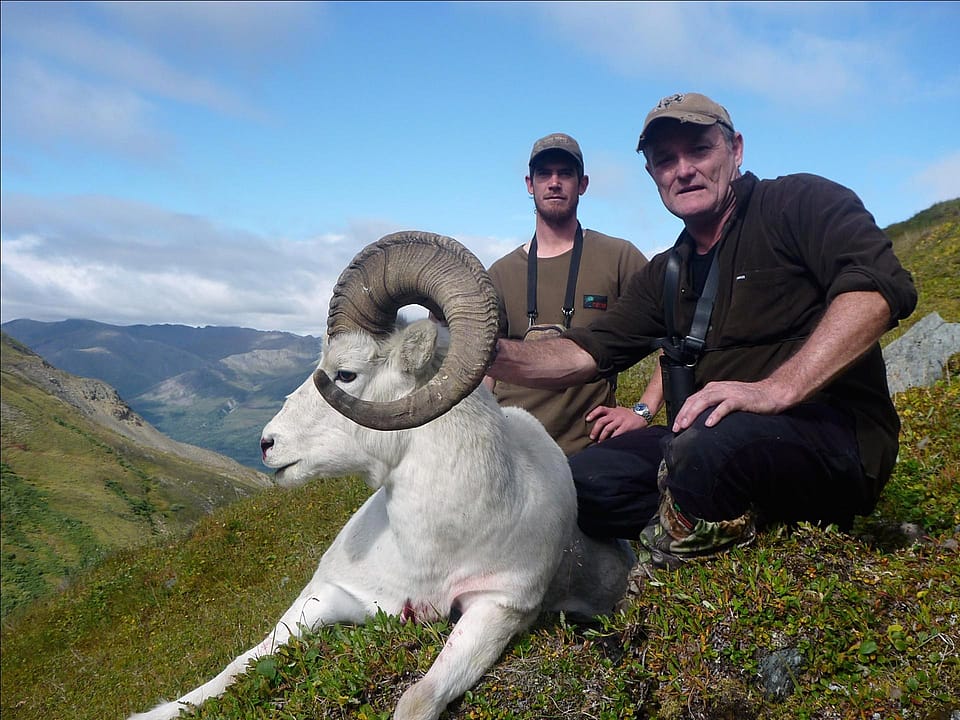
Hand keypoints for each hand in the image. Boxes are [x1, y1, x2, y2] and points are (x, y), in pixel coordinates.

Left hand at [586, 405, 648, 441]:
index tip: (587, 419)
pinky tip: (609, 443)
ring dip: (602, 436)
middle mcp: (615, 414)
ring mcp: (620, 420)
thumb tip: (599, 416)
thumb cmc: (628, 414)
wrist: (642, 414)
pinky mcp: (626, 426)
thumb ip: (610, 412)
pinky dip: (611, 439)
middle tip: (592, 437)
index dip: (593, 414)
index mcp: (612, 410)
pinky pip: (616, 434)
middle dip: (595, 430)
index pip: (600, 409)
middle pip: (601, 421)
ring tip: (600, 442)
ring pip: (607, 429)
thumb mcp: (618, 410)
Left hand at [673, 378, 790, 431]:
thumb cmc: (748, 399)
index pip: (692, 399)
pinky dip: (716, 414)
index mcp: (713, 388)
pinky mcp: (740, 399)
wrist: (772, 393)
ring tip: (686, 425)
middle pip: (696, 400)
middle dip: (684, 414)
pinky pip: (725, 406)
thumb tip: (699, 421)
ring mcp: (729, 393)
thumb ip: (713, 405)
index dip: (682, 412)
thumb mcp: (726, 400)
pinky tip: (709, 424)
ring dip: (694, 413)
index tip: (675, 426)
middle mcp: (718, 388)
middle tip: (677, 428)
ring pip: (706, 401)